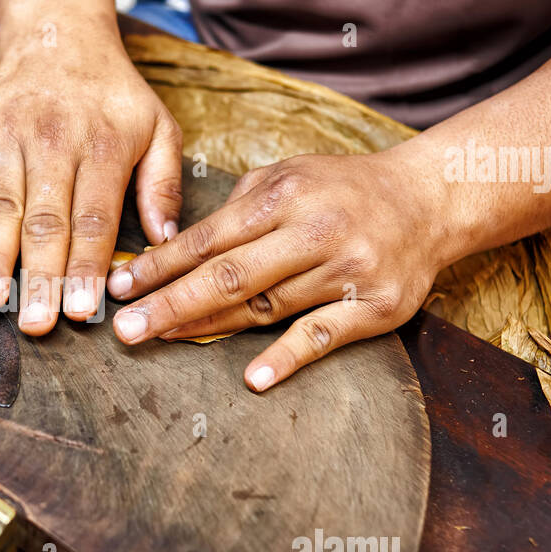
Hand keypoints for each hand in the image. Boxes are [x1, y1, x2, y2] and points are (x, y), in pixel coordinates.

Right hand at [0, 25, 183, 334]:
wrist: (59, 30)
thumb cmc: (112, 93)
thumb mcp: (160, 127)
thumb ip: (164, 184)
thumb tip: (167, 240)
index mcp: (104, 147)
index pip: (94, 219)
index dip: (87, 267)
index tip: (84, 310)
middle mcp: (55, 142)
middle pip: (46, 221)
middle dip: (40, 276)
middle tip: (36, 324)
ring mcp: (11, 135)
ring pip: (2, 203)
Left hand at [105, 150, 455, 390]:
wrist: (430, 200)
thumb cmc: (343, 189)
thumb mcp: (289, 174)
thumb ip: (238, 205)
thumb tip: (177, 245)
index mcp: (286, 196)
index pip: (209, 237)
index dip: (160, 264)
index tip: (120, 285)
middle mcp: (314, 232)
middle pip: (229, 275)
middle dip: (170, 303)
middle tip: (125, 327)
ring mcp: (346, 271)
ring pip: (265, 307)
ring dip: (209, 328)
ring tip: (161, 340)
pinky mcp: (374, 307)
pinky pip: (322, 336)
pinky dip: (287, 357)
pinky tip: (252, 377)